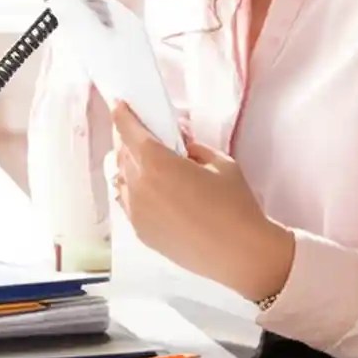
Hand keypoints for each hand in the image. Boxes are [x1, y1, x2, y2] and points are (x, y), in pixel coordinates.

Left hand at [110, 102, 294, 301]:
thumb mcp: (220, 163)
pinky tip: (149, 188)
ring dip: (128, 165)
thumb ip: (193, 147)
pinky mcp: (140, 232)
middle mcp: (139, 186)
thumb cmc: (235, 204)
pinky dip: (132, 188)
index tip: (118, 105)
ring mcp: (136, 212)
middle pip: (121, 154)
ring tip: (144, 161)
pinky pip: (127, 201)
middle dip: (127, 139)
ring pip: (120, 179)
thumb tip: (178, 141)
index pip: (129, 131)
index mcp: (157, 163)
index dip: (122, 115)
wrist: (240, 253)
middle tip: (138, 131)